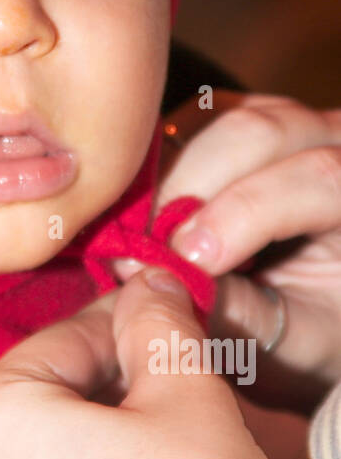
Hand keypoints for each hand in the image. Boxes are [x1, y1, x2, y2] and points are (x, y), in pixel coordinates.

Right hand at [116, 93, 340, 409]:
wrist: (302, 309)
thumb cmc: (309, 332)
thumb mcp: (291, 343)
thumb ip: (241, 314)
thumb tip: (163, 278)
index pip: (317, 177)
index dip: (246, 212)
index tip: (183, 260)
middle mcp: (330, 136)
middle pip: (257, 131)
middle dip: (188, 189)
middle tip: (140, 256)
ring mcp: (280, 116)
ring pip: (211, 120)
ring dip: (161, 181)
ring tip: (137, 246)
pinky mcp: (230, 115)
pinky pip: (179, 126)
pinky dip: (149, 173)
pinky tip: (137, 223)